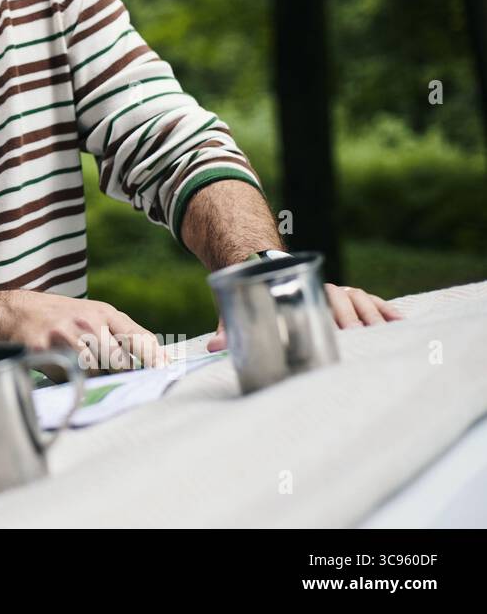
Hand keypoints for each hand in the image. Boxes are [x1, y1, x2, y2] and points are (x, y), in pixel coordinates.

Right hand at [0, 290, 167, 371]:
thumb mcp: (94, 315)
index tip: (165, 375)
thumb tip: (162, 360)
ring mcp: (65, 335)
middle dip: (116, 372)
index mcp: (103, 312)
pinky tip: (57, 363)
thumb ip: (125, 333)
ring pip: (94, 372)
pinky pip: (68, 376)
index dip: (155, 360)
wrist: (16, 312)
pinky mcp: (45, 350)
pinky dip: (67, 377)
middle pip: (120, 363)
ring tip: (73, 361)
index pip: (139, 338)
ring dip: (89, 375)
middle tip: (106, 372)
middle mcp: (87, 322)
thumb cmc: (62, 317)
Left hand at [207, 283, 403, 351]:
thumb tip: (212, 347)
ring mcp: (338, 292)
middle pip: (343, 299)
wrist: (267, 267)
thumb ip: (231, 326)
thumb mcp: (242, 308)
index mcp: (296, 291)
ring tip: (383, 334)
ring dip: (373, 315)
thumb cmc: (257, 297)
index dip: (331, 317)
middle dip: (354, 318)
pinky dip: (388, 310)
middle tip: (360, 337)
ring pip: (361, 298)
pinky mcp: (352, 298)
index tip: (340, 332)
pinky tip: (401, 323)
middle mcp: (319, 289)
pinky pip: (374, 300)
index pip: (317, 302)